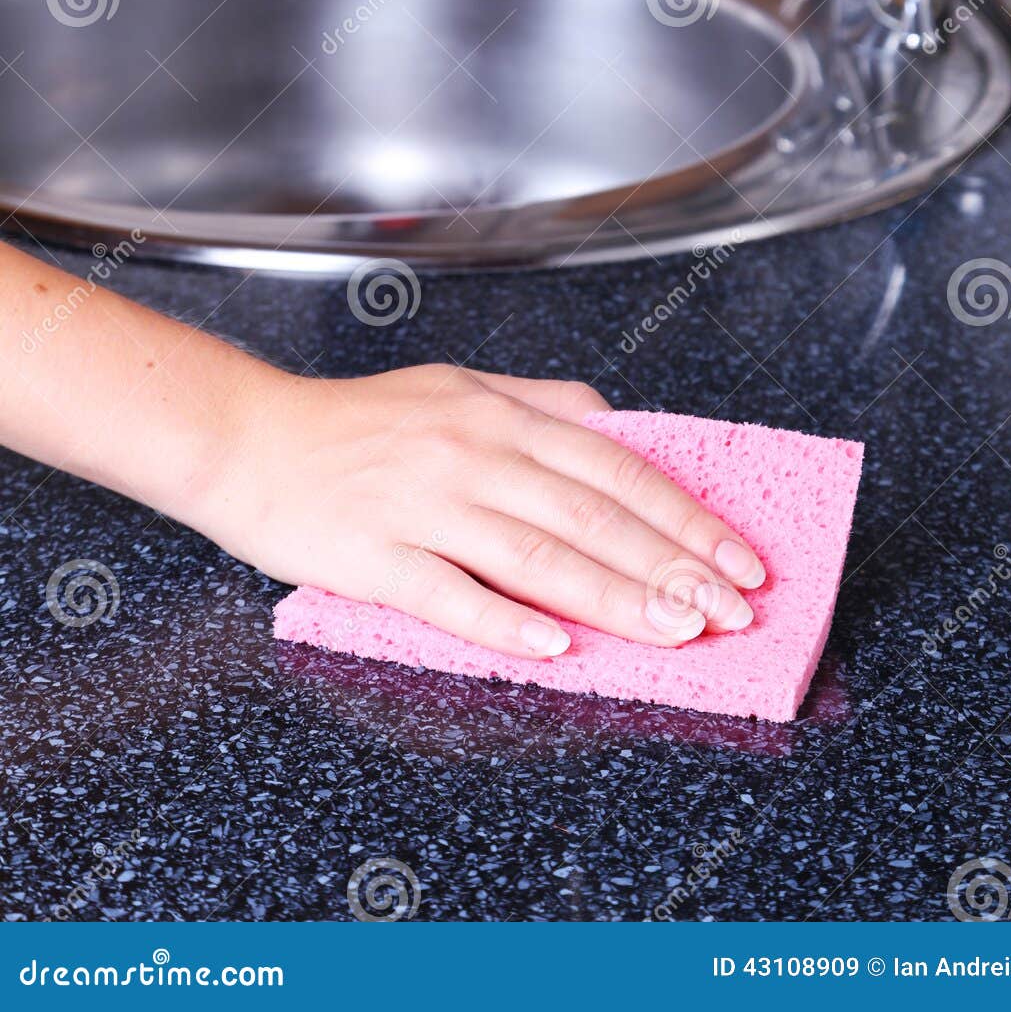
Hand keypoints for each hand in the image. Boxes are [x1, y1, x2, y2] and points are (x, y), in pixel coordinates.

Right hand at [204, 363, 765, 660]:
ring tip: (676, 630)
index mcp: (497, 412)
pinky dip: (506, 624)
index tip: (738, 558)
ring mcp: (422, 505)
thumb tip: (617, 426)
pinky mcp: (374, 556)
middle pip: (589, 513)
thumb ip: (541, 403)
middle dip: (671, 565)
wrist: (248, 438)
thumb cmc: (357, 421)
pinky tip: (557, 648)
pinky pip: (450, 596)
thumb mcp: (459, 385)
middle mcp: (470, 453)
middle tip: (732, 610)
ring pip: (536, 555)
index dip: (683, 515)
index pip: (614, 465)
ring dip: (614, 597)